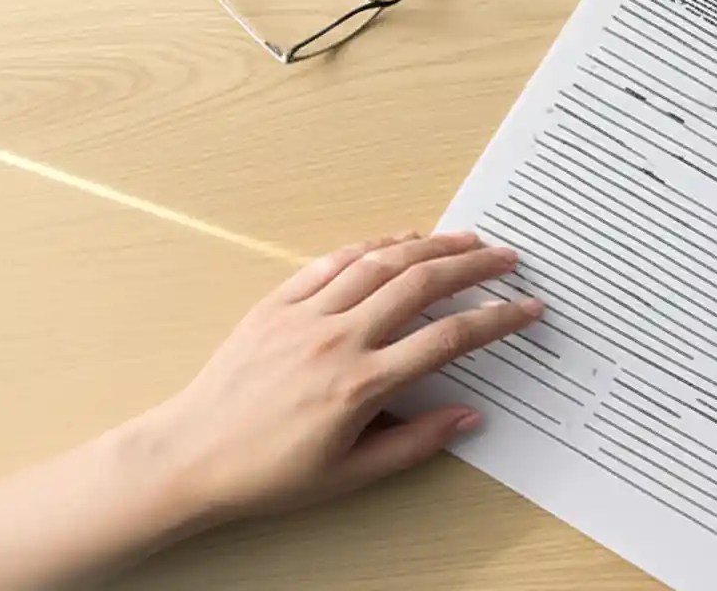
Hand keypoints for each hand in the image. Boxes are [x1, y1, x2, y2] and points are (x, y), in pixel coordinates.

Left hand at [141, 232, 542, 522]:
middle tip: (506, 257)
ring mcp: (304, 315)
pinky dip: (370, 246)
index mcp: (361, 385)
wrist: (189, 455)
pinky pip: (331, 262)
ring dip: (428, 246)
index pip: (448, 339)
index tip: (527, 308)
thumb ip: (415, 443)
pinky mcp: (276, 304)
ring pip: (379, 263)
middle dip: (473, 266)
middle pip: (421, 284)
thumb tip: (468, 416)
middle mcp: (337, 339)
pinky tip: (396, 242)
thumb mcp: (350, 476)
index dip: (496, 320)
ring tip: (464, 240)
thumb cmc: (268, 474)